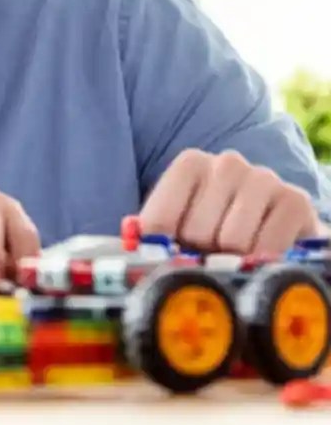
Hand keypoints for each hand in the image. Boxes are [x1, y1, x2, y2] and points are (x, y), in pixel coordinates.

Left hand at [140, 148, 323, 253]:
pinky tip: (263, 252)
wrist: (272, 228)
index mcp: (190, 164)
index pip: (158, 222)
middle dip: (202, 253)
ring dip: (233, 258)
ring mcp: (264, 178)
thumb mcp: (177, 227)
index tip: (174, 253)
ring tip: (238, 251)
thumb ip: (151, 235)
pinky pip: (268, 247)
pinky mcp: (295, 200)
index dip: (165, 249)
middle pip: (196, 232)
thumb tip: (130, 246)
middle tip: (213, 251)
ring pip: (232, 241)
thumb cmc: (214, 229)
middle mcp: (227, 162)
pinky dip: (262, 261)